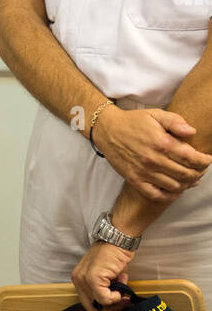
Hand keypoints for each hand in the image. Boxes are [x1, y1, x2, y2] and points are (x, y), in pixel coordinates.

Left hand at [71, 241, 134, 310]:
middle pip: (93, 308)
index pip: (88, 304)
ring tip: (122, 283)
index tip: (117, 300)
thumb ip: (105, 289)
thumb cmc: (113, 255)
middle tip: (122, 298)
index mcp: (79, 279)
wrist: (118, 239)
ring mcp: (84, 280)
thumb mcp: (105, 275)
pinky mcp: (93, 279)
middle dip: (110, 307)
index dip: (104, 306)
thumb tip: (113, 304)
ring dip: (115, 299)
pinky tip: (122, 281)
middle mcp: (78, 280)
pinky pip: (105, 299)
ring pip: (100, 305)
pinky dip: (116, 296)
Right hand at [93, 106, 211, 199]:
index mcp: (162, 143)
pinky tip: (177, 190)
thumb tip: (192, 133)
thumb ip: (175, 122)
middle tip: (201, 169)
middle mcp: (154, 160)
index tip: (208, 159)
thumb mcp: (155, 114)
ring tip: (191, 178)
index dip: (204, 161)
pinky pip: (156, 195)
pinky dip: (170, 196)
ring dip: (187, 184)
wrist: (108, 131)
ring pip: (174, 186)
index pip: (191, 158)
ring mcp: (144, 172)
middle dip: (199, 173)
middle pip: (186, 174)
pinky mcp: (135, 180)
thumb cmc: (133, 122)